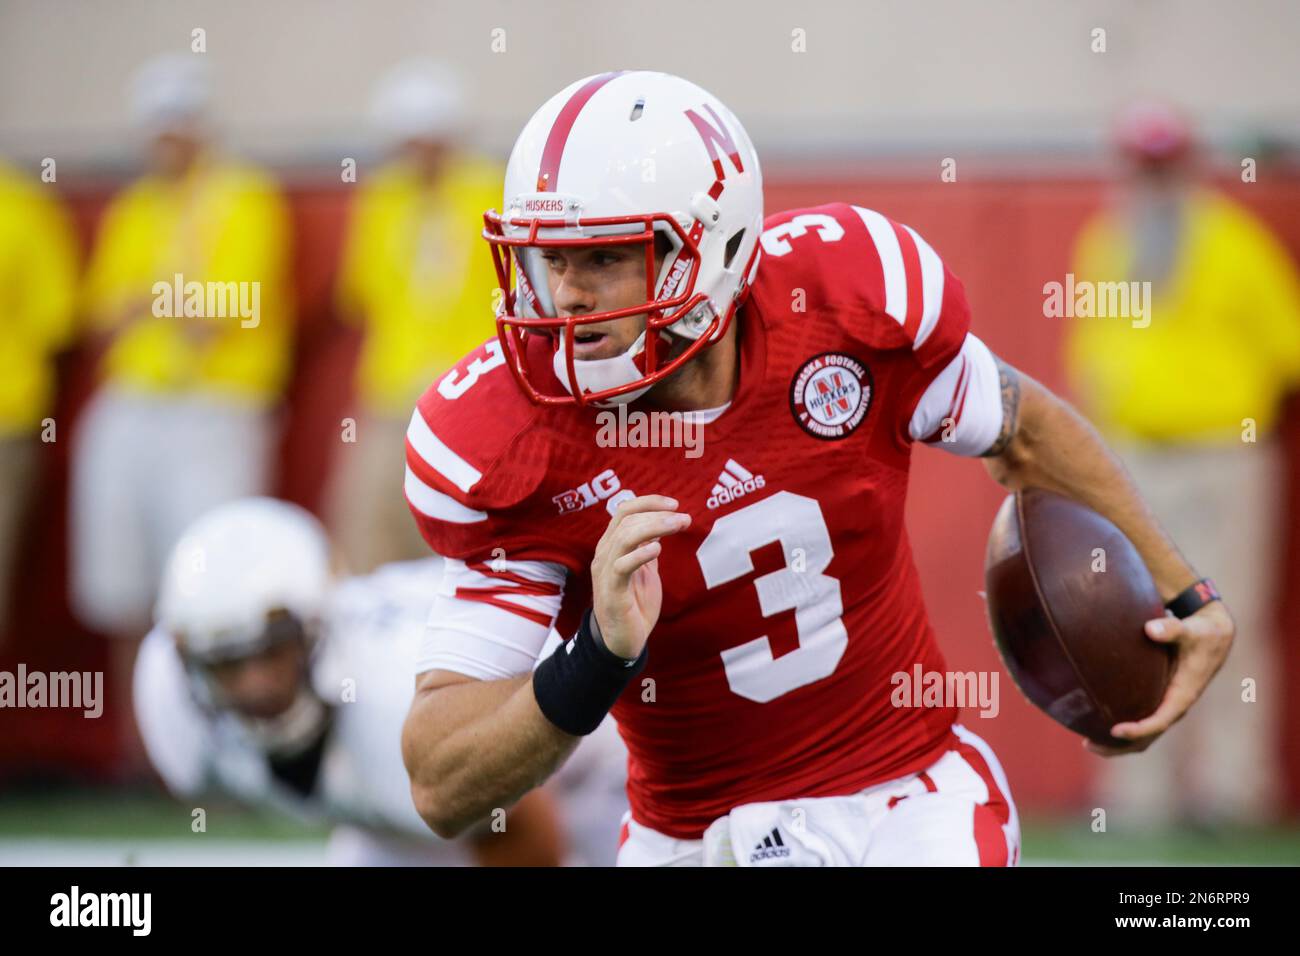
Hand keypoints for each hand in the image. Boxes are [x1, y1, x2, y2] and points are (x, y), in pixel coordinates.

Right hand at [590, 495, 690, 659]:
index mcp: (611, 546)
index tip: (675, 504)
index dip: (649, 502)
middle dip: (658, 515)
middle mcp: (604, 554)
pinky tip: (658, 549)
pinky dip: (640, 554)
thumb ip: (649, 547)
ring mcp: (605, 571)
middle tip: (684, 518)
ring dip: (654, 527)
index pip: (624, 511)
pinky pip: (622, 566)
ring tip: (678, 526)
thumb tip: (664, 524)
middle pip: (626, 520)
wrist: (623, 640)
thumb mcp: (646, 570)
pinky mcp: (611, 591)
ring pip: (624, 537)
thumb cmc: (634, 604)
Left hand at [1084, 600, 1234, 755]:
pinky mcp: (1158, 699)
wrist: (1213, 637)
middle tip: (1088, 744)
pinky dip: (1120, 725)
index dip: (1138, 729)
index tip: (1114, 731)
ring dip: (1116, 743)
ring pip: (1142, 735)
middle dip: (1119, 746)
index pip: (1159, 721)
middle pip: (1147, 738)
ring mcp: (1165, 705)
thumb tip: (1150, 628)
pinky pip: (1139, 720)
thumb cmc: (1200, 634)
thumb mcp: (1190, 631)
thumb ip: (1172, 629)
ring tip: (1086, 741)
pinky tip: (1094, 720)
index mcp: (1182, 696)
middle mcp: (1173, 706)